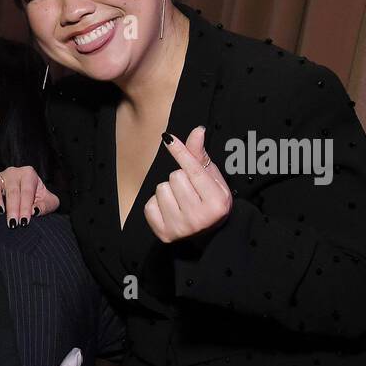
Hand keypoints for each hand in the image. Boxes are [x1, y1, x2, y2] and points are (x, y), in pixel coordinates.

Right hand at [0, 166, 58, 224]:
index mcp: (29, 174)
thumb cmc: (38, 197)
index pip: (27, 192)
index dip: (26, 207)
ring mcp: (1, 176)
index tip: (24, 222)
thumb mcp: (48, 201)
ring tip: (2, 216)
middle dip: (14, 209)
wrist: (26, 192)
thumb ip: (46, 206)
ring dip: (0, 203)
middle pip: (13, 191)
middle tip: (14, 224)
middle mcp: (14, 172)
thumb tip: (34, 211)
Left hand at [143, 126, 232, 242]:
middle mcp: (199, 217)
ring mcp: (180, 227)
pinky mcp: (164, 234)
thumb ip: (200, 156)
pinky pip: (150, 205)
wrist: (209, 234)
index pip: (193, 170)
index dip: (180, 152)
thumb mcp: (213, 179)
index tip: (168, 139)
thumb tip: (197, 131)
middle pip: (174, 177)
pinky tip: (170, 210)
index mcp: (216, 203)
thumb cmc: (210, 201)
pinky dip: (157, 204)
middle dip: (180, 179)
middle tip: (189, 191)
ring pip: (161, 189)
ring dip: (168, 191)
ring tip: (180, 201)